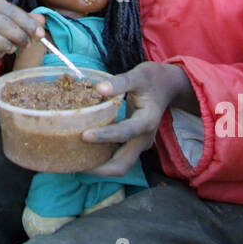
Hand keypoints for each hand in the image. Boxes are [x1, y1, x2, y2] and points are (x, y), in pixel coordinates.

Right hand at [0, 0, 45, 79]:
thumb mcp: (3, 18)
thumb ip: (22, 19)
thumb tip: (41, 21)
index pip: (8, 8)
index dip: (26, 21)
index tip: (39, 33)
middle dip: (18, 34)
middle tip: (28, 44)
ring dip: (6, 44)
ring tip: (13, 48)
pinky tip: (0, 54)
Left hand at [82, 61, 193, 177]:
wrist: (168, 87)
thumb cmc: (152, 79)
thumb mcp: (139, 76)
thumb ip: (120, 82)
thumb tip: (99, 88)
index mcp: (146, 122)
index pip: (124, 133)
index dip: (105, 136)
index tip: (84, 135)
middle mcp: (144, 139)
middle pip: (122, 164)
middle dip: (99, 168)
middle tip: (74, 162)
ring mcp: (140, 144)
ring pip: (120, 165)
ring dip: (100, 167)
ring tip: (76, 161)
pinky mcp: (134, 144)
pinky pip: (118, 157)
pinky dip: (103, 159)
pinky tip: (85, 151)